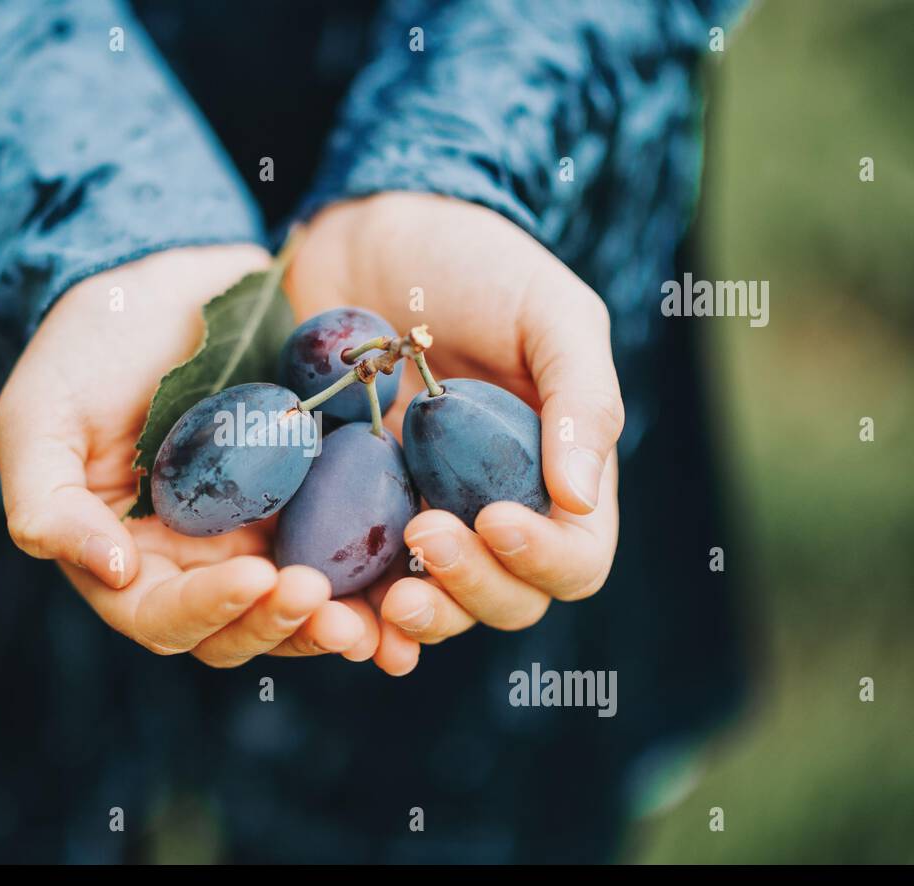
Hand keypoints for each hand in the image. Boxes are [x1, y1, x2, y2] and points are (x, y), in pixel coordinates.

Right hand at [0, 245, 378, 665]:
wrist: (160, 281)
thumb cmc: (83, 347)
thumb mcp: (37, 418)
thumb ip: (49, 504)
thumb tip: (115, 575)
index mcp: (127, 559)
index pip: (162, 617)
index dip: (208, 612)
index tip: (256, 578)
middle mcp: (195, 563)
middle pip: (238, 632)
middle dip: (281, 626)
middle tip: (321, 596)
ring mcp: (256, 533)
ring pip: (299, 609)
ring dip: (336, 622)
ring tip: (378, 615)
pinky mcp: (311, 498)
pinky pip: (347, 552)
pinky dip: (377, 575)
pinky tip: (412, 569)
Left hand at [286, 193, 624, 674]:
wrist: (369, 236)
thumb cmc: (474, 263)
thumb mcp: (548, 312)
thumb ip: (583, 398)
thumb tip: (579, 498)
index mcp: (556, 477)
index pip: (574, 559)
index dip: (542, 559)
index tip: (492, 518)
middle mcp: (493, 513)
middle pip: (507, 602)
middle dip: (471, 589)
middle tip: (423, 539)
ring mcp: (420, 519)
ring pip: (435, 610)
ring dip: (413, 621)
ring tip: (379, 603)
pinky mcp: (350, 515)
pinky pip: (358, 586)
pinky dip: (352, 613)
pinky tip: (330, 612)